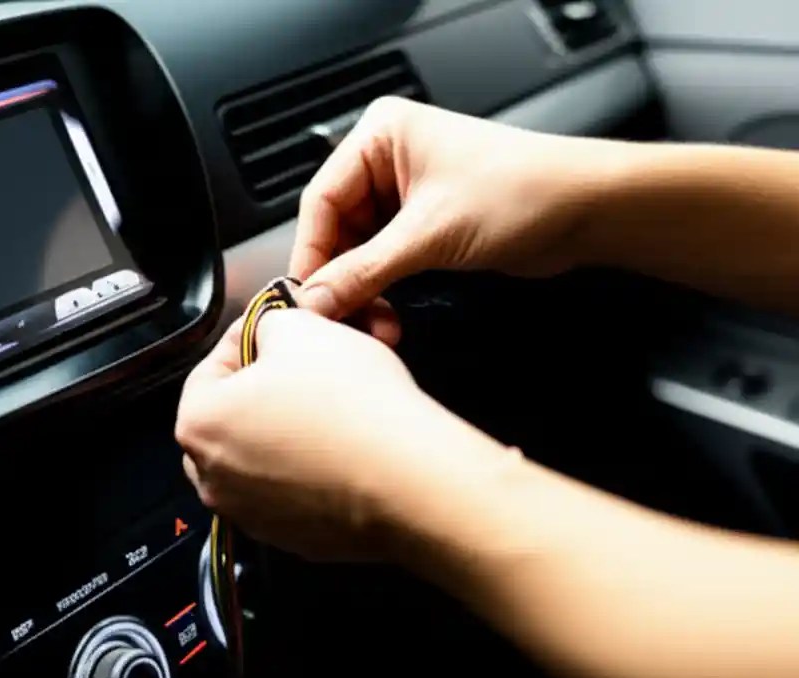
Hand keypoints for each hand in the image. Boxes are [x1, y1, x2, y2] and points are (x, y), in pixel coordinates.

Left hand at [175, 310, 513, 561]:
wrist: (411, 482)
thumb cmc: (351, 404)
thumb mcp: (302, 328)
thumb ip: (270, 324)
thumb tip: (270, 333)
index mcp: (199, 424)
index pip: (212, 366)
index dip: (250, 338)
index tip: (278, 328)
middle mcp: (213, 479)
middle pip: (233, 417)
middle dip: (266, 388)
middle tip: (306, 367)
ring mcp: (251, 516)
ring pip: (263, 456)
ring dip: (290, 429)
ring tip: (333, 406)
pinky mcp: (294, 540)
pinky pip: (295, 491)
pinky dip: (313, 468)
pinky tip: (346, 447)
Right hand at [291, 96, 599, 319]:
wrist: (590, 210)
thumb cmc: (526, 191)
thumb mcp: (429, 235)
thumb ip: (364, 272)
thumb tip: (315, 301)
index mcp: (381, 135)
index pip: (320, 200)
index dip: (310, 254)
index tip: (306, 299)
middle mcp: (389, 159)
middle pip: (336, 229)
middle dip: (338, 279)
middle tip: (337, 319)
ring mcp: (407, 192)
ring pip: (359, 251)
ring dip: (361, 291)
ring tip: (370, 323)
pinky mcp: (426, 223)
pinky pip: (385, 260)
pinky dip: (382, 290)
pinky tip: (385, 315)